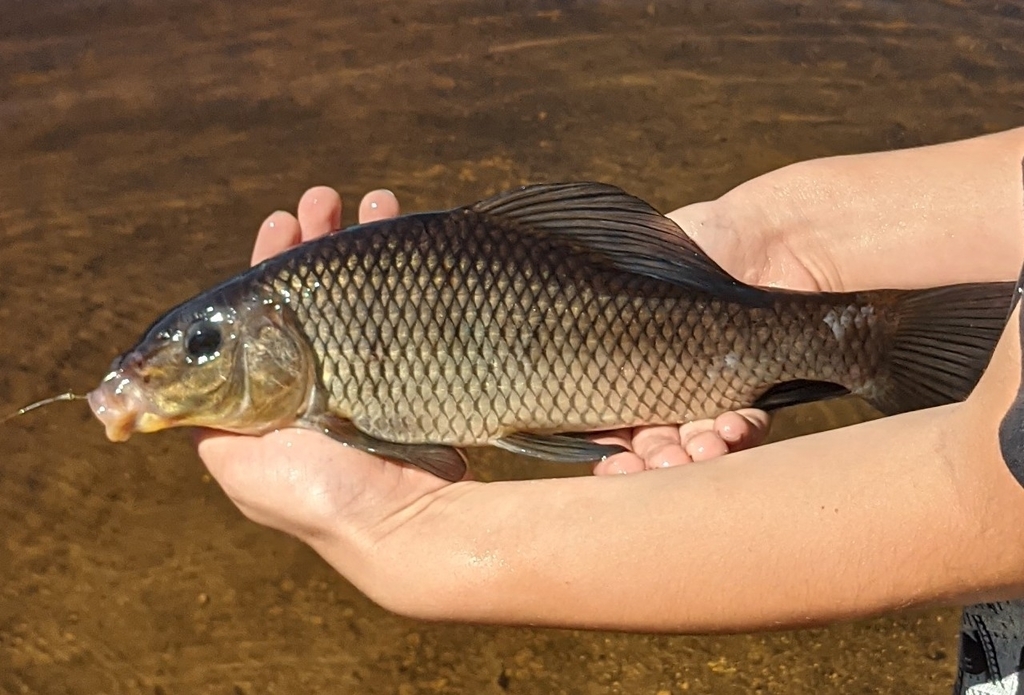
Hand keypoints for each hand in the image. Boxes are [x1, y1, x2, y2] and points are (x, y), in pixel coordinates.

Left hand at [197, 187, 460, 551]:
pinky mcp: (409, 374)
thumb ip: (199, 411)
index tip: (281, 220)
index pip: (261, 311)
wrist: (398, 522)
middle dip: (318, 241)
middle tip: (326, 199)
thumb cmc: (314, 491)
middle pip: (312, 292)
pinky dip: (401, 271)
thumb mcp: (231, 454)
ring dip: (361, 242)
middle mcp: (316, 376)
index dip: (269, 262)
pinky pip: (399, 311)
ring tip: (371, 200)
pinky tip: (402, 235)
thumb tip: (157, 380)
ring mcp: (367, 373)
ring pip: (359, 293)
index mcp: (270, 391)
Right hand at [590, 193, 832, 474]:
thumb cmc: (671, 251)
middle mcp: (660, 398)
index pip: (609, 432)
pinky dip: (738, 435)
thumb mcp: (614, 276)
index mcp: (618, 377)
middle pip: (653, 451)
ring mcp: (706, 400)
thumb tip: (544, 341)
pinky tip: (728, 427)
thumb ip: (586, 309)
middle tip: (660, 463)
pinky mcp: (755, 397)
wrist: (753, 236)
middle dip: (655, 466)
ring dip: (695, 458)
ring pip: (696, 448)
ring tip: (697, 451)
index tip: (612, 462)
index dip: (610, 456)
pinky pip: (747, 431)